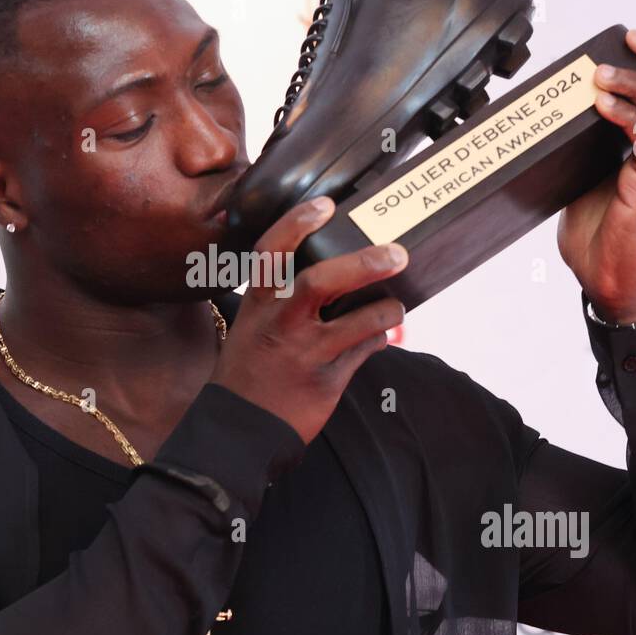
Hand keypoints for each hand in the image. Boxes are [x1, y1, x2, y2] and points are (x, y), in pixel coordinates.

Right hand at [210, 196, 407, 443]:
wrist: (239, 429)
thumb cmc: (246, 371)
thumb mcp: (251, 325)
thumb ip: (280, 298)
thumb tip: (326, 270)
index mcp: (259, 304)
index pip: (273, 252)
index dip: (298, 223)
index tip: (326, 205)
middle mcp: (281, 323)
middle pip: (322, 281)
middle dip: (364, 263)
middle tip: (397, 253)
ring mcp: (305, 353)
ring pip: (360, 322)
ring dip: (387, 309)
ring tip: (396, 305)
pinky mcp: (327, 382)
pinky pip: (365, 352)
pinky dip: (377, 340)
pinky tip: (378, 337)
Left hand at [557, 29, 635, 323]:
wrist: (612, 286)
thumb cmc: (601, 236)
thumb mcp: (589, 178)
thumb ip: (584, 147)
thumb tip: (551, 115)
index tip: (629, 39)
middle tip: (629, 38)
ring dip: (634, 84)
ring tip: (600, 74)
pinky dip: (627, 118)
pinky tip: (601, 106)